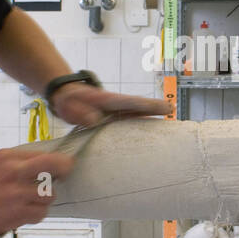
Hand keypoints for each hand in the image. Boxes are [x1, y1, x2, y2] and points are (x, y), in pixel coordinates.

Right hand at [0, 148, 74, 237]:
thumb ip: (13, 163)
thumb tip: (37, 164)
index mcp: (6, 157)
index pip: (43, 154)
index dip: (56, 161)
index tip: (61, 165)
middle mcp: (15, 171)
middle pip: (55, 166)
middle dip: (63, 171)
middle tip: (62, 176)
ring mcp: (18, 193)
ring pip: (50, 195)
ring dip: (44, 200)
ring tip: (31, 202)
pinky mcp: (19, 213)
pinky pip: (41, 213)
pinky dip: (35, 215)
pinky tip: (24, 214)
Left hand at [49, 82, 171, 126]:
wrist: (63, 98)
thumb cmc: (67, 101)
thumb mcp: (69, 104)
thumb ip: (80, 111)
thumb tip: (95, 120)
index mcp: (107, 100)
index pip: (131, 102)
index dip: (149, 105)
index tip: (166, 107)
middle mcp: (115, 106)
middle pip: (139, 108)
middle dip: (156, 110)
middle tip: (174, 113)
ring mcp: (115, 113)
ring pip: (136, 116)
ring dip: (151, 121)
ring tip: (169, 129)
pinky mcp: (112, 120)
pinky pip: (128, 125)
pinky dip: (139, 129)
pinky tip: (148, 139)